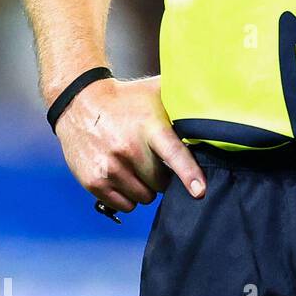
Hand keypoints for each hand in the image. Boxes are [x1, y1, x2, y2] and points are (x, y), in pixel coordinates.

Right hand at [54, 74, 205, 214]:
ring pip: (144, 197)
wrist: (80, 103)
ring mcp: (109, 167)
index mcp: (148, 126)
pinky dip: (128, 196)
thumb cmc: (126, 99)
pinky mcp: (94, 182)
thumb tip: (215, 95)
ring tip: (136, 164)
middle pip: (161, 182)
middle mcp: (128, 148)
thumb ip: (182, 97)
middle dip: (163, 175)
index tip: (200, 191)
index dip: (189, 174)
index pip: (172, 153)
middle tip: (154, 158)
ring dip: (146, 187)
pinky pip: (125, 205)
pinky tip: (123, 174)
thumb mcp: (154, 90)